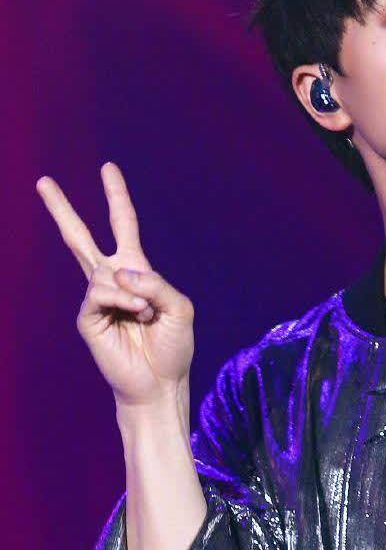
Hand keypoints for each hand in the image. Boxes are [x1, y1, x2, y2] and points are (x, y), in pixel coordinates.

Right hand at [36, 162, 194, 409]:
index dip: (117, 197)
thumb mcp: (179, 307)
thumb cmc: (172, 345)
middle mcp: (113, 279)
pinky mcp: (88, 318)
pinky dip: (124, 302)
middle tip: (42, 181)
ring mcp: (97, 298)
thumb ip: (156, 283)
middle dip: (61, 209)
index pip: (123, 225)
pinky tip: (136, 317)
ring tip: (146, 315)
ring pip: (103, 273)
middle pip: (80, 237)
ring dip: (134, 294)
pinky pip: (101, 294)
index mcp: (137, 270)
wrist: (160, 381)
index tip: (107, 168)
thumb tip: (118, 273)